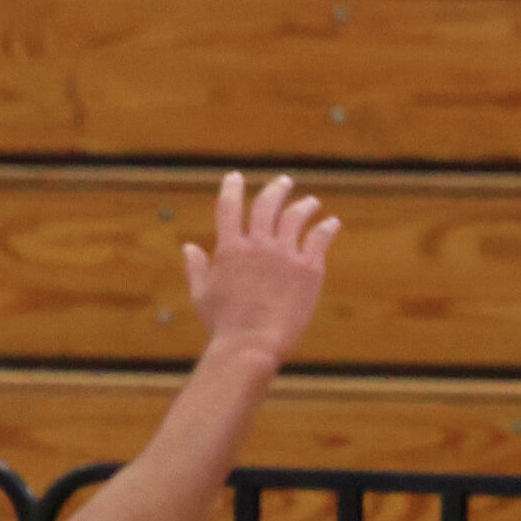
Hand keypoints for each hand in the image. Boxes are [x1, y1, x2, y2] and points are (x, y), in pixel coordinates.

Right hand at [184, 173, 339, 365]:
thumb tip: (189, 246)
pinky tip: (331, 223)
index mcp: (230, 249)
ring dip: (304, 206)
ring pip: (296, 218)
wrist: (253, 342)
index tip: (236, 177)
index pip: (229, 208)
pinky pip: (320, 239)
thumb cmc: (224, 323)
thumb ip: (197, 267)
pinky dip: (327, 227)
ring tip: (311, 202)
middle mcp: (259, 245)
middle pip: (267, 206)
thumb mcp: (202, 294)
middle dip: (276, 189)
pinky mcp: (309, 268)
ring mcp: (286, 255)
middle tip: (284, 182)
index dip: (232, 189)